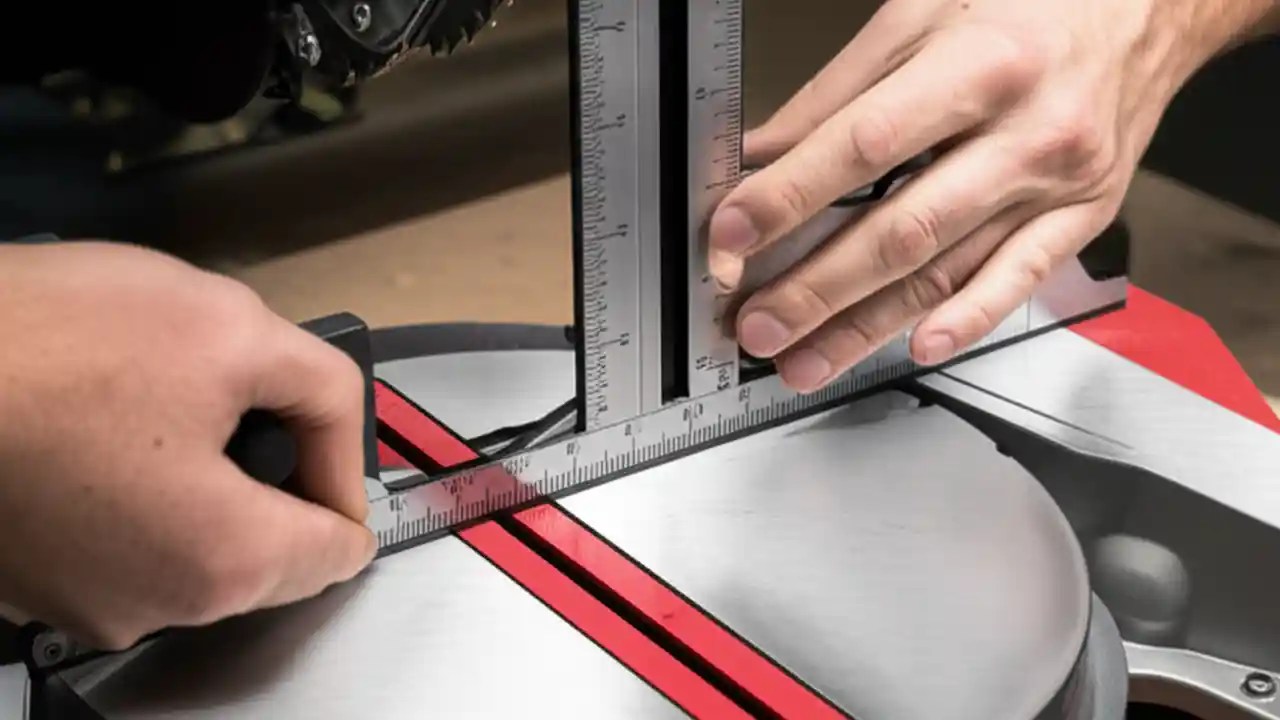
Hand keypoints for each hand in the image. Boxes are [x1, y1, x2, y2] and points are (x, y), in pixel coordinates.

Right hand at [0, 241, 374, 649]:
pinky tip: (92, 431)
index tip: (316, 440)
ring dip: (192, 483)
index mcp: (224, 558)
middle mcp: (157, 604)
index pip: (342, 549)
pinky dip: (127, 495)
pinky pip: (123, 542)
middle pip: (270, 551)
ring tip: (141, 406)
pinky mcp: (36, 580)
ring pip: (194, 545)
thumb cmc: (42, 344)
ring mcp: (88, 602)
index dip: (338, 479)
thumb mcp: (234, 328)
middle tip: (217, 399)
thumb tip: (344, 446)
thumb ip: (328, 390)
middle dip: (262, 475)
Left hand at [709, 0, 1275, 391]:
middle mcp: (1026, 133)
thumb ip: (838, 92)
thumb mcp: (923, 14)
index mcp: (981, 64)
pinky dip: (967, 319)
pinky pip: (1021, 280)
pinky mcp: (1082, 218)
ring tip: (803, 360)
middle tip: (755, 325)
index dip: (790, 196)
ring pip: (947, 270)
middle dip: (817, 288)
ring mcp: (1058, 185)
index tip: (731, 235)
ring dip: (866, 326)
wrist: (1148, 7)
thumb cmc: (1032, 0)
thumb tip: (762, 152)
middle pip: (903, 230)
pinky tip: (917, 348)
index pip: (865, 146)